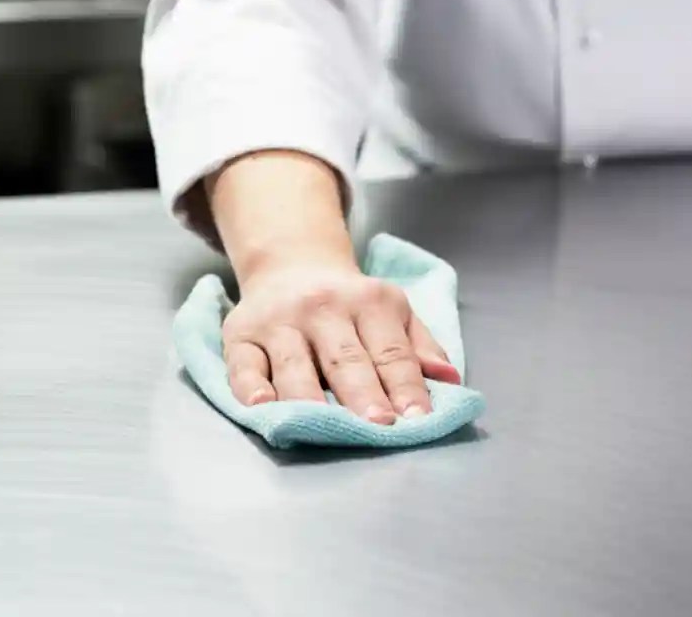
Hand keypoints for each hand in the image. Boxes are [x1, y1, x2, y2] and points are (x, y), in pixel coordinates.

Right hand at [221, 263, 461, 422]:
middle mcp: (323, 307)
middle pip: (345, 358)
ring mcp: (279, 321)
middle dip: (363, 394)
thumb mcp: (392, 311)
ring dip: (309, 398)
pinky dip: (250, 387)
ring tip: (322, 426)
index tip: (418, 419)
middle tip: (378, 426)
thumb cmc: (350, 304)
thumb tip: (450, 380)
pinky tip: (262, 406)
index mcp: (369, 302)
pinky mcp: (240, 334)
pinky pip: (244, 365)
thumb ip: (420, 347)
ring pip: (294, 364)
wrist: (290, 264)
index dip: (406, 386)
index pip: (391, 351)